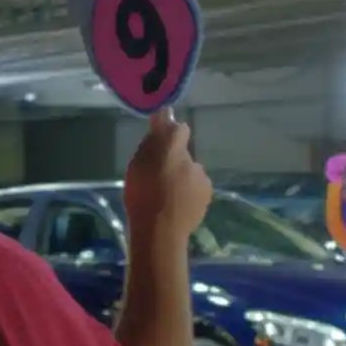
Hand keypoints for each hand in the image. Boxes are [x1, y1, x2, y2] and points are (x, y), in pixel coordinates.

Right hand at [123, 108, 211, 241]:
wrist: (159, 232)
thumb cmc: (143, 195)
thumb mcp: (139, 163)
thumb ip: (154, 140)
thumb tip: (166, 114)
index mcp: (174, 149)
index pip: (179, 130)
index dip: (170, 133)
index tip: (159, 140)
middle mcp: (194, 161)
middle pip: (183, 156)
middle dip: (173, 163)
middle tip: (155, 178)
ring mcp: (203, 182)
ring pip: (190, 175)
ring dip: (181, 181)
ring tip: (164, 197)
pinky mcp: (205, 200)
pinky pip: (195, 192)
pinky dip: (187, 196)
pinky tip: (174, 207)